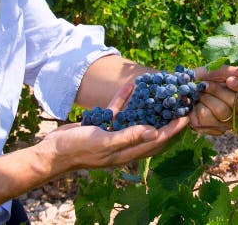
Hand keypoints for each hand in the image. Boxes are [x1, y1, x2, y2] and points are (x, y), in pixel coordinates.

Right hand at [38, 82, 187, 172]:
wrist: (52, 151)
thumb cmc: (78, 149)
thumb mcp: (104, 142)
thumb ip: (130, 137)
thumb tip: (155, 132)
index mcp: (127, 152)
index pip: (156, 141)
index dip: (172, 130)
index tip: (186, 117)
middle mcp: (123, 144)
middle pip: (151, 130)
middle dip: (165, 118)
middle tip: (178, 104)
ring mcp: (112, 134)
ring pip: (135, 118)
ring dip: (146, 106)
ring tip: (160, 92)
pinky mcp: (101, 125)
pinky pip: (118, 110)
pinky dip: (124, 98)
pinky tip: (131, 85)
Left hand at [190, 65, 237, 134]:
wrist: (185, 92)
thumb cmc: (206, 79)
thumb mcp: (217, 70)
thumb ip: (234, 71)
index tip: (229, 80)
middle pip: (236, 102)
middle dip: (217, 91)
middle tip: (205, 85)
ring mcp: (231, 121)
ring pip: (222, 111)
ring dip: (206, 99)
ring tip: (199, 94)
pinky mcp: (217, 130)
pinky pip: (208, 120)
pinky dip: (198, 109)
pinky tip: (196, 106)